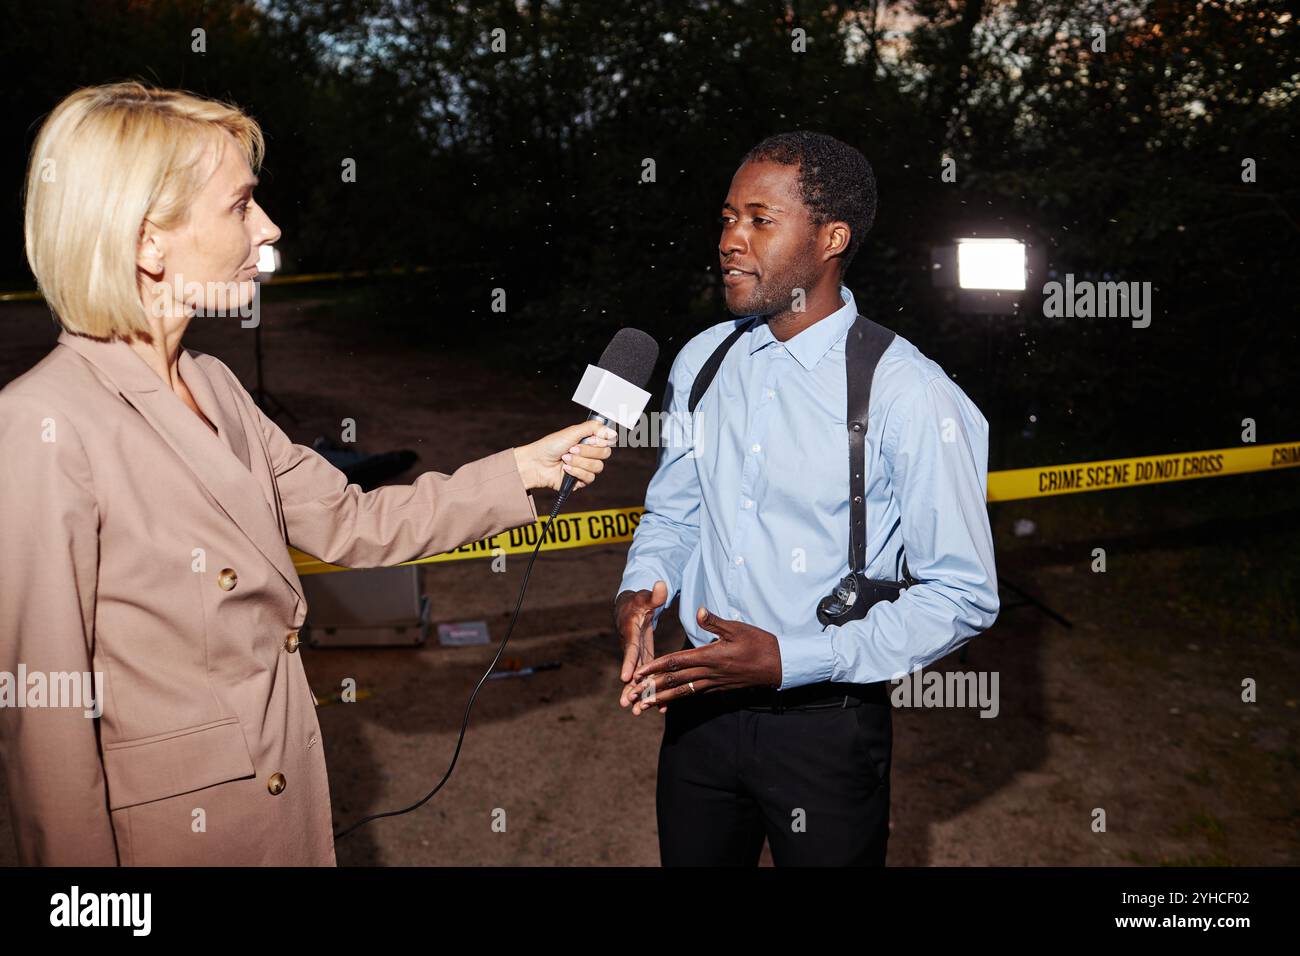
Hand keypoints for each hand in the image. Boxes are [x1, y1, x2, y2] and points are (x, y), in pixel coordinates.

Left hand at [513, 420, 616, 491]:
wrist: (536, 463)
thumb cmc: (551, 446)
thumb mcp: (572, 431)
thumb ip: (593, 428)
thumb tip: (612, 431)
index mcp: (589, 441)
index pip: (607, 441)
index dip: (600, 441)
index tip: (588, 439)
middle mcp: (589, 454)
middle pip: (605, 454)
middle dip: (587, 451)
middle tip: (572, 448)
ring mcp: (585, 468)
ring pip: (597, 467)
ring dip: (579, 461)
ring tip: (565, 458)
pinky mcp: (581, 481)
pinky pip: (589, 478)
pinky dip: (576, 471)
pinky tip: (565, 469)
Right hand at [615, 581, 667, 712]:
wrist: (629, 608)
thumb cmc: (639, 601)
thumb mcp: (646, 596)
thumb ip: (654, 594)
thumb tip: (661, 585)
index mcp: (631, 632)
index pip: (631, 648)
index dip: (629, 662)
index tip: (626, 676)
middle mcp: (631, 646)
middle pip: (630, 669)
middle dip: (628, 687)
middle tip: (626, 703)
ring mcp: (636, 655)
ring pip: (636, 677)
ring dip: (635, 694)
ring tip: (635, 712)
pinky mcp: (642, 659)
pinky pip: (645, 677)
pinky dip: (648, 690)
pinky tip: (657, 707)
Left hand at [625, 606, 781, 713]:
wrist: (779, 666)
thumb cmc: (759, 643)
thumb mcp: (738, 628)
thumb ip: (715, 622)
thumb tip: (698, 610)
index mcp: (710, 656)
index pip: (676, 663)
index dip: (655, 668)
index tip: (638, 674)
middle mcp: (709, 673)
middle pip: (674, 682)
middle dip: (651, 689)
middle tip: (631, 696)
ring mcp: (714, 683)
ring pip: (682, 693)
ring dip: (661, 699)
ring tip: (643, 706)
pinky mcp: (719, 688)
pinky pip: (694, 695)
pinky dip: (678, 699)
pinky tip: (668, 703)